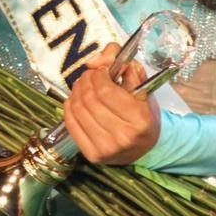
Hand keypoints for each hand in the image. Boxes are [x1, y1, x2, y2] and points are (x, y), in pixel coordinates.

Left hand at [62, 42, 159, 164]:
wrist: (146, 146)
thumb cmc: (143, 111)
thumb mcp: (140, 80)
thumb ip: (119, 59)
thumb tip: (92, 61)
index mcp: (140, 118)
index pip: (105, 90)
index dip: (98, 75)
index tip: (101, 70)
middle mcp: (123, 136)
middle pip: (89, 99)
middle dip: (86, 80)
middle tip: (90, 76)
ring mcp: (106, 148)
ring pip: (77, 109)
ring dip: (76, 91)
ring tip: (83, 87)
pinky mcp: (93, 155)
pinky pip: (70, 124)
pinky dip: (69, 107)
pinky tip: (76, 101)